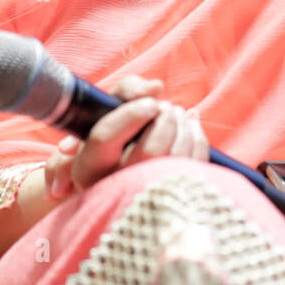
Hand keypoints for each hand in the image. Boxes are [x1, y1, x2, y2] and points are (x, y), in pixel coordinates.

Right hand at [42, 75, 208, 201]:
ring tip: (176, 114)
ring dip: (182, 126)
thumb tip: (155, 87)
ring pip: (174, 158)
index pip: (105, 137)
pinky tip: (189, 127)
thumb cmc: (115, 137)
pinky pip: (194, 165)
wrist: (126, 178)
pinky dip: (197, 138)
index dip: (131, 113)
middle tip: (165, 107)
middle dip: (164, 120)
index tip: (150, 102)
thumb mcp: (108, 110)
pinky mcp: (176, 197)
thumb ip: (126, 90)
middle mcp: (114, 187)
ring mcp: (147, 196)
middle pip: (148, 150)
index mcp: (87, 167)